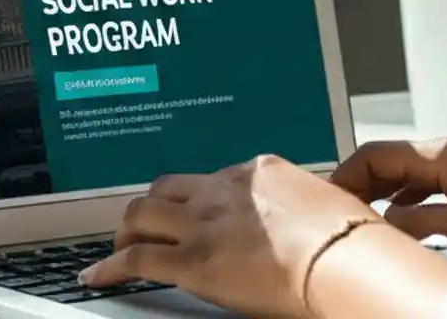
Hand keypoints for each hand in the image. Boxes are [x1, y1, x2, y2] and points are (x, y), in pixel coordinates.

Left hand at [78, 155, 380, 316]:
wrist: (343, 263)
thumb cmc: (348, 243)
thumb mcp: (327, 206)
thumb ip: (302, 207)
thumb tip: (305, 220)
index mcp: (260, 171)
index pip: (211, 178)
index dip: (196, 198)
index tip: (194, 211)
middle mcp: (225, 189)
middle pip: (167, 187)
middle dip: (152, 207)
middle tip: (144, 225)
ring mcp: (204, 222)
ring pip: (141, 214)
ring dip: (127, 231)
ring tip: (119, 246)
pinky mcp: (191, 260)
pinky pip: (135, 259)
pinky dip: (109, 267)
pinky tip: (98, 275)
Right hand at [332, 136, 446, 265]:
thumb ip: (419, 223)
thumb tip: (385, 223)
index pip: (377, 153)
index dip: (345, 174)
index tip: (326, 197)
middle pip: (390, 160)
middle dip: (359, 182)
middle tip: (338, 209)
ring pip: (410, 172)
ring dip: (383, 191)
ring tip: (363, 216)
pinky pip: (431, 182)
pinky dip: (408, 198)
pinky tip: (403, 218)